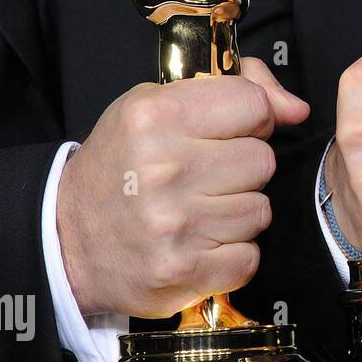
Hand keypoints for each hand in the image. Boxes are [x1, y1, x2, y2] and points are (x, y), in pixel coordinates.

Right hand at [58, 58, 309, 317]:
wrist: (65, 241)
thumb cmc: (121, 168)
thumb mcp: (156, 107)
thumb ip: (233, 90)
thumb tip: (296, 108)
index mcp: (155, 117)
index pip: (253, 104)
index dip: (250, 119)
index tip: (229, 131)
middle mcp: (165, 169)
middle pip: (263, 160)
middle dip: (242, 168)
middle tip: (204, 176)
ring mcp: (176, 224)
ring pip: (261, 209)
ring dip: (237, 212)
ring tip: (197, 210)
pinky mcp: (187, 271)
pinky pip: (250, 256)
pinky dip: (231, 253)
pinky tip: (198, 243)